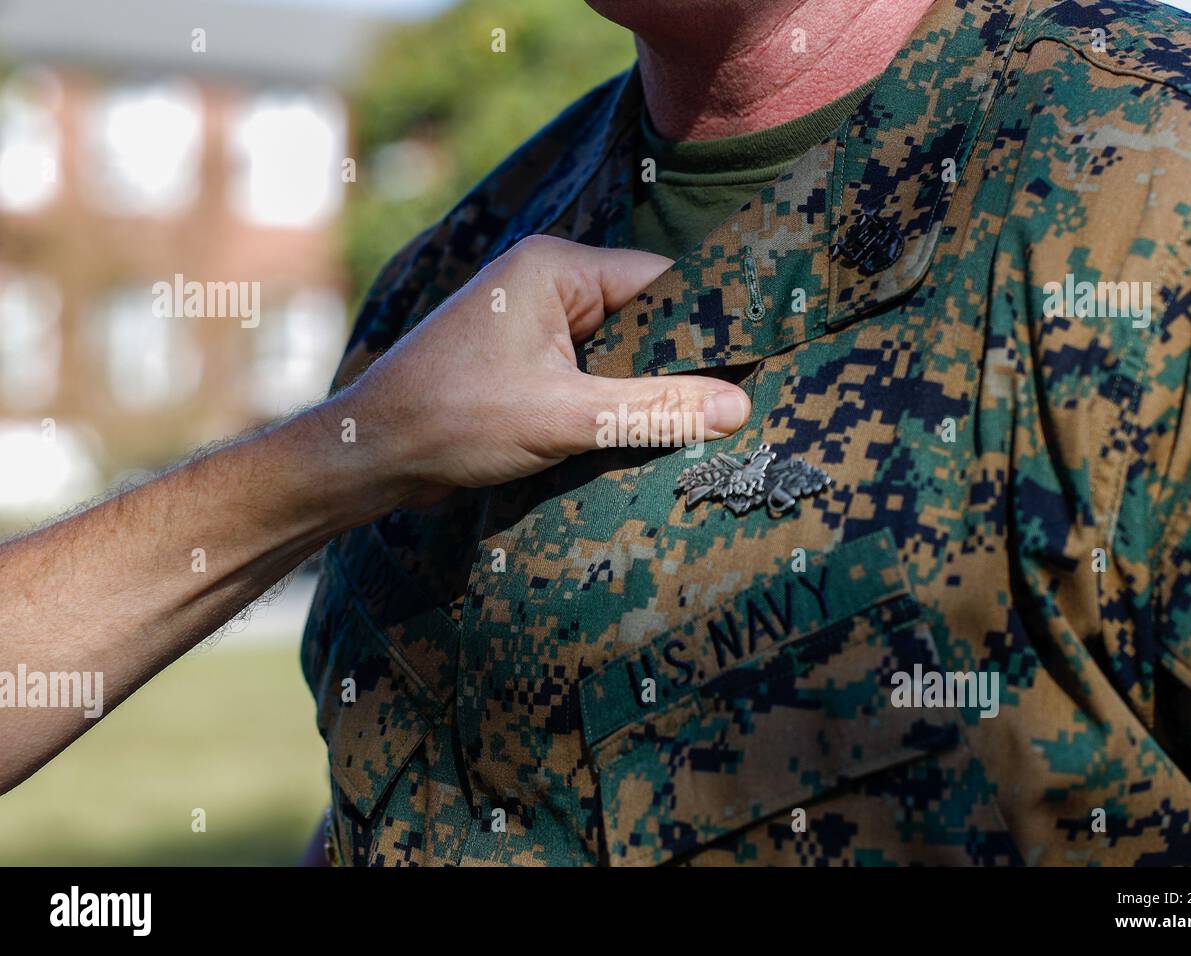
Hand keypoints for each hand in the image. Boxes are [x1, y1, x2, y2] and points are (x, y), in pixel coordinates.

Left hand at [333, 235, 751, 506]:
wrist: (369, 455)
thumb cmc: (454, 419)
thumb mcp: (567, 415)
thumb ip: (654, 408)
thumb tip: (738, 406)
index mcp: (555, 267)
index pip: (658, 281)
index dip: (708, 321)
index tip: (755, 359)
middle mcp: (545, 281)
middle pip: (641, 314)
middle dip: (678, 360)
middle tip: (734, 400)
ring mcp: (531, 320)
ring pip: (617, 348)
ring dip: (645, 385)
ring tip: (700, 419)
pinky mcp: (522, 359)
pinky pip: (589, 370)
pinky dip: (613, 398)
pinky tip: (644, 429)